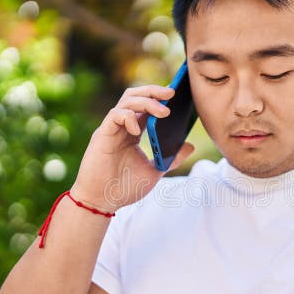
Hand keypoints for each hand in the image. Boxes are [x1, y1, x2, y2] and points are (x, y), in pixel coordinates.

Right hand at [70, 84, 194, 211]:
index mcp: (133, 132)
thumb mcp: (155, 171)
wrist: (103, 203)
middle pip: (135, 96)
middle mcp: (122, 127)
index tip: (177, 96)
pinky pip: (114, 115)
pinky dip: (128, 117)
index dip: (160, 98)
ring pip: (126, 101)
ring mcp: (111, 129)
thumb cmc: (125, 188)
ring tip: (163, 111)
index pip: (146, 106)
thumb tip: (191, 145)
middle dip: (153, 91)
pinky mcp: (102, 135)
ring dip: (146, 101)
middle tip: (172, 93)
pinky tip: (138, 131)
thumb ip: (171, 158)